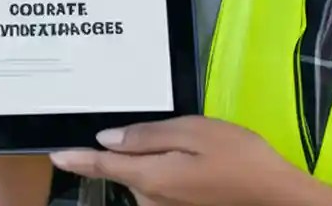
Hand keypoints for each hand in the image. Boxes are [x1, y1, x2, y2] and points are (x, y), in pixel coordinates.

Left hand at [49, 117, 331, 205]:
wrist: (276, 196)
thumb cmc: (240, 157)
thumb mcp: (196, 132)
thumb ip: (149, 134)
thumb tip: (108, 138)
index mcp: (150, 177)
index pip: (103, 165)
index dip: (77, 159)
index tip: (55, 154)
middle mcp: (149, 199)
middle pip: (128, 168)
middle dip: (140, 149)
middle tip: (183, 134)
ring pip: (146, 176)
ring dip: (159, 160)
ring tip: (200, 149)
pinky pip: (162, 186)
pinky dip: (171, 171)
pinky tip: (202, 164)